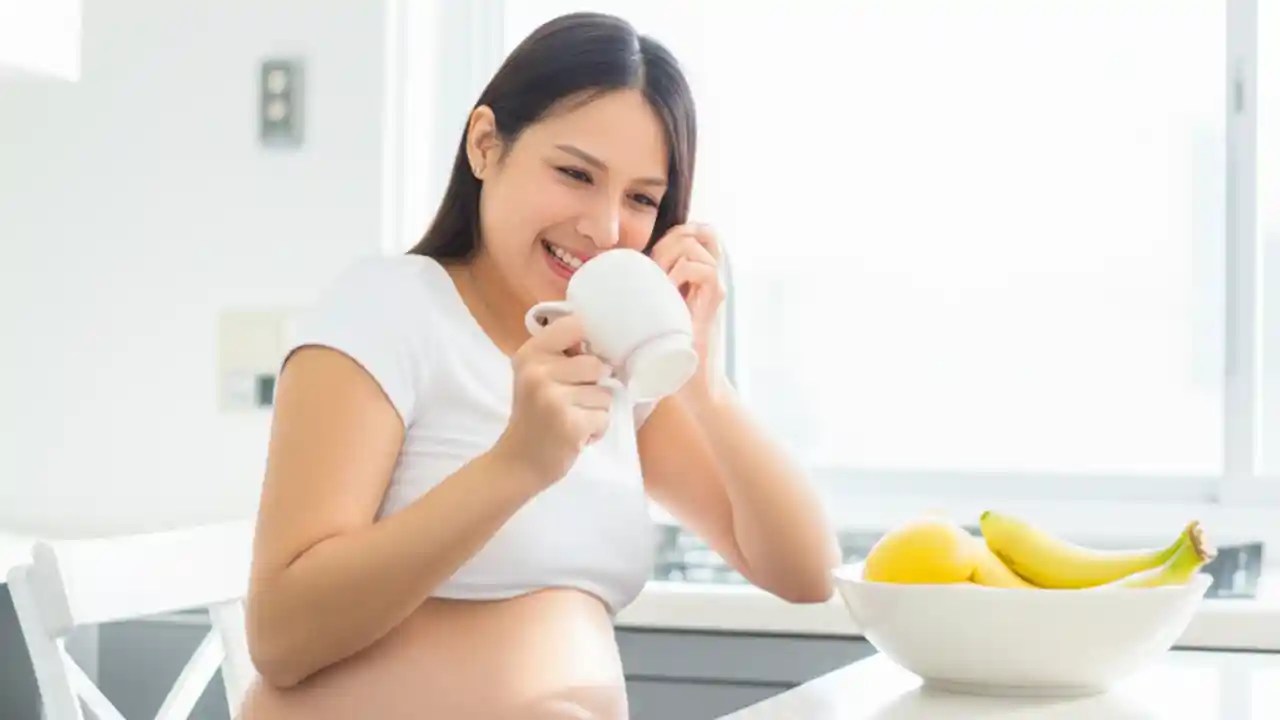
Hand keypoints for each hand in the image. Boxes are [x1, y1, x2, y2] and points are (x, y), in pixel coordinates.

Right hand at [494, 314, 614, 488]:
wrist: (518, 462)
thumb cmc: (534, 416)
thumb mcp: (536, 376)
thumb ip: (562, 355)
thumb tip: (602, 342)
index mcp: (530, 355)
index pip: (574, 326)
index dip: (588, 340)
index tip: (584, 355)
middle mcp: (538, 372)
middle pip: (596, 364)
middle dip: (594, 386)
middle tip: (572, 401)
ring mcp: (554, 399)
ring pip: (604, 393)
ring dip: (595, 410)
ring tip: (572, 419)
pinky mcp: (570, 424)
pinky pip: (604, 417)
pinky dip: (596, 429)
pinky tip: (576, 435)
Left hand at [650, 223, 727, 396]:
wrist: (693, 383)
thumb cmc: (670, 352)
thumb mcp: (656, 314)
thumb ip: (646, 295)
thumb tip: (605, 284)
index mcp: (700, 276)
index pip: (700, 232)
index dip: (675, 232)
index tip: (652, 256)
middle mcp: (712, 277)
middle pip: (702, 231)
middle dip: (672, 238)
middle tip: (656, 266)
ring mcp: (715, 288)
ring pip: (702, 244)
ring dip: (673, 254)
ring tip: (662, 279)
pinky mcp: (715, 303)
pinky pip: (706, 271)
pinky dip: (682, 272)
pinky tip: (670, 289)